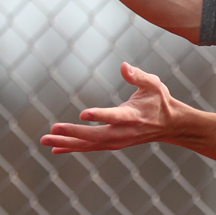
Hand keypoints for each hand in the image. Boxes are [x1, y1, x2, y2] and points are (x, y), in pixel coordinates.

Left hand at [40, 63, 184, 154]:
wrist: (170, 126)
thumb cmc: (159, 101)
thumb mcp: (153, 84)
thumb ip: (138, 76)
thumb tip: (124, 66)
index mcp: (133, 116)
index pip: (114, 117)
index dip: (99, 115)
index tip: (82, 113)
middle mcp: (123, 132)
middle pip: (95, 136)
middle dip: (72, 133)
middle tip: (52, 130)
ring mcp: (117, 141)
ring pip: (89, 144)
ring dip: (66, 142)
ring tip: (45, 140)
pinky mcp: (112, 144)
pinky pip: (90, 147)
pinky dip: (72, 147)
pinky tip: (55, 148)